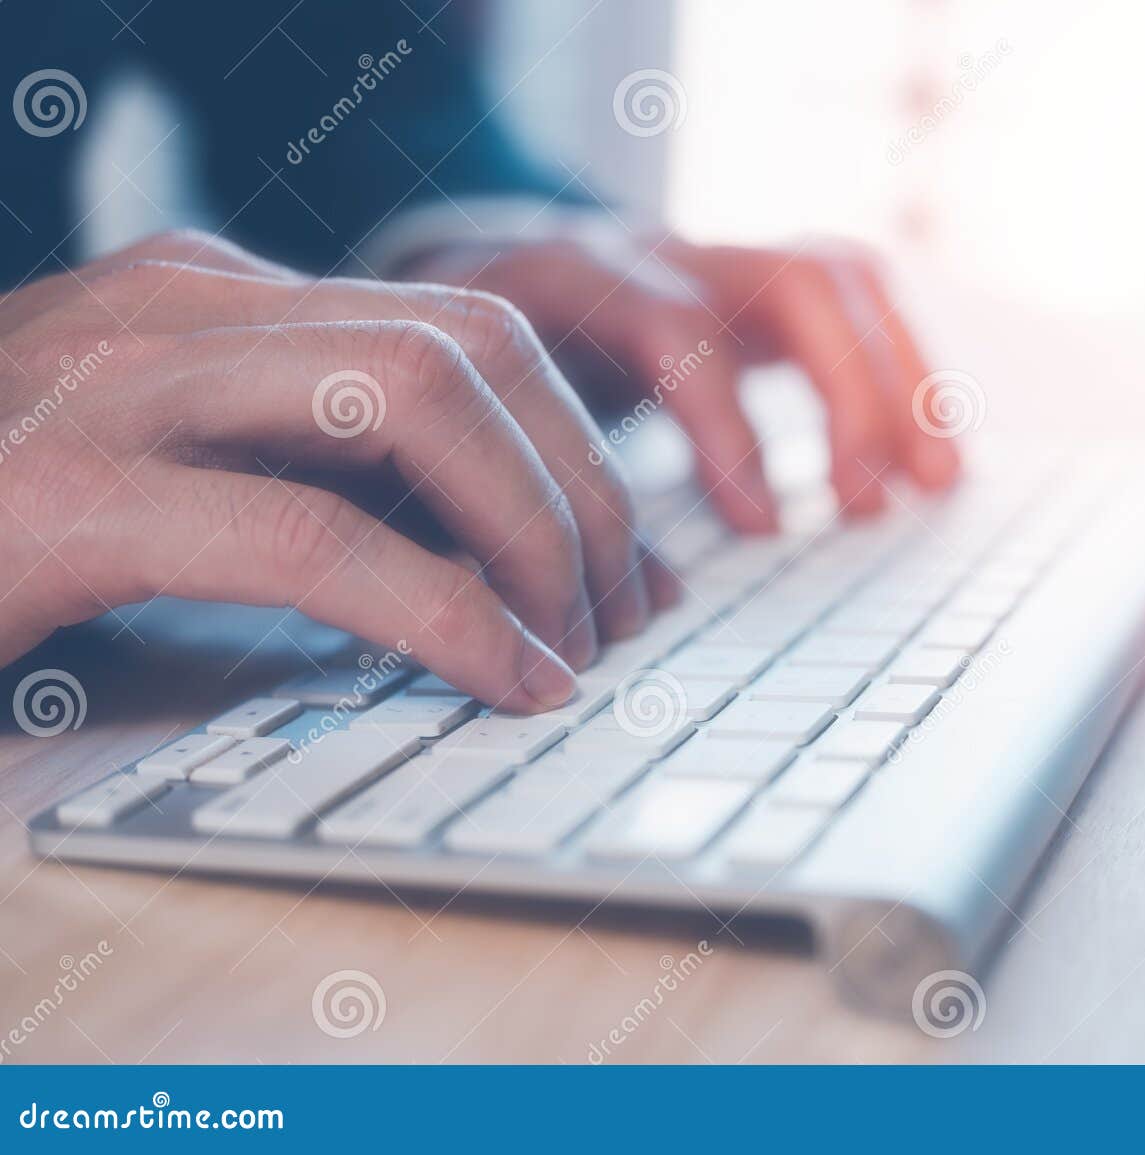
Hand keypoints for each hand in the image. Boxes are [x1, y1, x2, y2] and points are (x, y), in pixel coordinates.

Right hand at [0, 230, 673, 708]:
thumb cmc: (0, 530)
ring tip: (573, 648)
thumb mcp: (178, 470)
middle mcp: (174, 306)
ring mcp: (112, 383)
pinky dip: (443, 612)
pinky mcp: (62, 495)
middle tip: (623, 614)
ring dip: (535, 531)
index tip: (621, 566)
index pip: (463, 329)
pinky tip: (505, 677)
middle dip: (583, 487)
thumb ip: (313, 472)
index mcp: (211, 297)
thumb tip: (495, 551)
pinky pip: (312, 535)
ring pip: (416, 401)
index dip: (577, 447)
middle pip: (470, 347)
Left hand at [397, 227, 961, 531]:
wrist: (446, 281)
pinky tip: (922, 456)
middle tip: (867, 505)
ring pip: (838, 283)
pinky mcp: (747, 284)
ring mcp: (709, 258)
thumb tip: (644, 607)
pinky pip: (852, 304)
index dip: (725, 428)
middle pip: (791, 282)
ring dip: (899, 383)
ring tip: (937, 483)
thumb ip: (533, 501)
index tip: (761, 524)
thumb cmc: (457, 377)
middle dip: (849, 396)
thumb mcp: (460, 429)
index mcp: (567, 278)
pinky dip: (898, 375)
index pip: (676, 329)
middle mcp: (655, 252)